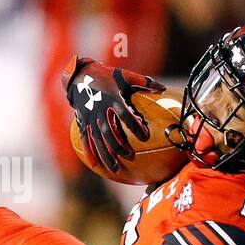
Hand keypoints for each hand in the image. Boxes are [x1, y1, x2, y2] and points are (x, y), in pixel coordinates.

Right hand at [63, 55, 165, 172]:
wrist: (80, 75)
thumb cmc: (108, 76)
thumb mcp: (125, 76)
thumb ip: (144, 82)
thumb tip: (163, 88)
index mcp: (113, 98)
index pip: (125, 115)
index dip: (135, 126)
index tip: (145, 137)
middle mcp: (101, 109)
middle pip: (110, 131)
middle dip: (119, 145)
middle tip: (130, 155)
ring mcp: (90, 117)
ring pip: (98, 139)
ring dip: (106, 154)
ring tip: (115, 168)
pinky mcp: (83, 121)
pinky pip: (86, 139)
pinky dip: (90, 152)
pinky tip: (95, 165)